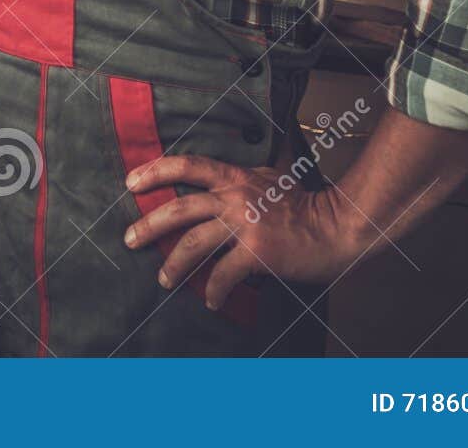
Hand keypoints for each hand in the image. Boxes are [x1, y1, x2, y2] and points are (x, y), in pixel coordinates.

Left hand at [123, 154, 372, 309]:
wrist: (337, 227)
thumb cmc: (306, 205)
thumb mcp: (270, 178)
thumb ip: (243, 176)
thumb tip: (222, 175)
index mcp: (236, 177)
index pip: (188, 166)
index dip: (156, 171)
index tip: (131, 182)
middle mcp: (235, 197)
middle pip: (180, 208)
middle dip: (149, 224)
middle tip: (130, 239)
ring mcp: (244, 224)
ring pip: (193, 243)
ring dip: (173, 265)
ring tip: (163, 279)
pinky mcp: (257, 252)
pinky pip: (224, 275)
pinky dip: (215, 291)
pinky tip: (212, 301)